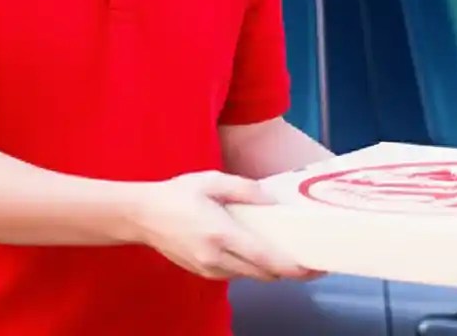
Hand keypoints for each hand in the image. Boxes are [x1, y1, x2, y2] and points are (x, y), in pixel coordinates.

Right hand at [132, 171, 319, 282]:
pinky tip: (256, 251)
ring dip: (268, 269)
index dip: (295, 268)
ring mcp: (208, 269)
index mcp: (221, 234)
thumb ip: (244, 189)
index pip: (267, 260)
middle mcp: (216, 258)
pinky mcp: (203, 272)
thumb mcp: (211, 181)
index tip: (314, 267)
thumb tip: (271, 201)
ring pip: (250, 276)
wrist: (141, 215)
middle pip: (264, 275)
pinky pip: (235, 274)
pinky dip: (250, 266)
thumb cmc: (176, 195)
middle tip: (308, 261)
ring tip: (284, 253)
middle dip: (289, 271)